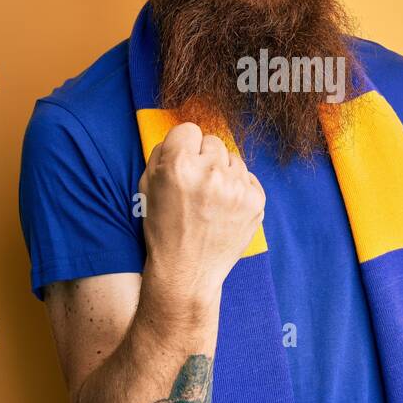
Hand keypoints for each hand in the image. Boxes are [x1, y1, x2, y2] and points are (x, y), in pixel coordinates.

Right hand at [139, 122, 265, 313]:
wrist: (187, 272)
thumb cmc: (163, 229)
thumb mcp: (147, 187)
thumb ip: (162, 154)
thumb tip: (183, 136)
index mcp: (178, 165)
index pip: (189, 129)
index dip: (183, 146)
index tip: (183, 162)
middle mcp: (209, 172)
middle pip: (213, 141)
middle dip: (204, 158)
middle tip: (197, 184)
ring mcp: (236, 188)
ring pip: (233, 159)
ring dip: (223, 172)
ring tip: (211, 199)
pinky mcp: (256, 201)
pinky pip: (248, 177)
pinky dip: (238, 189)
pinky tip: (224, 208)